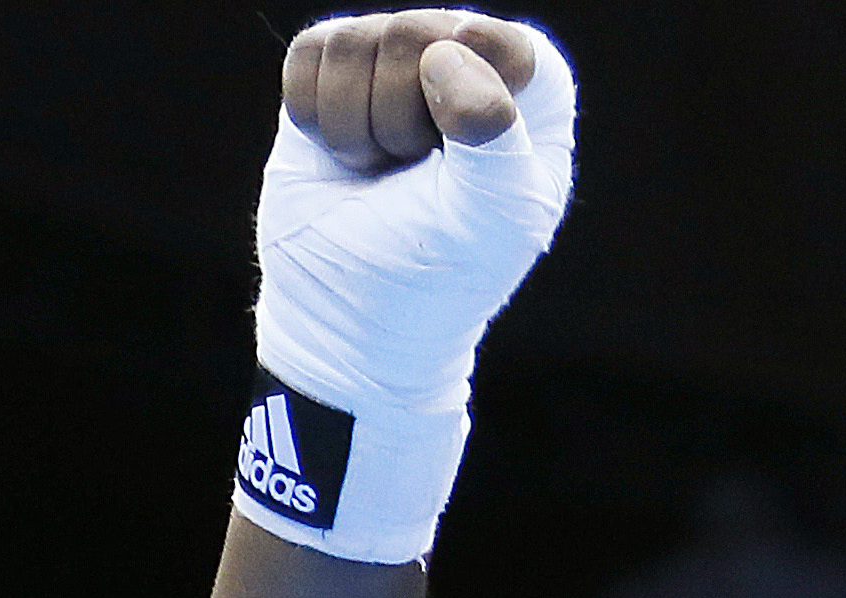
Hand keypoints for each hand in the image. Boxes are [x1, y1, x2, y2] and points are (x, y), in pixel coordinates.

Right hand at [244, 12, 576, 562]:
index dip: (473, 101)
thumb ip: (494, 136)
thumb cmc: (438, 273)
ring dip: (357, 129)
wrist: (350, 313)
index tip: (462, 162)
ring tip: (382, 173)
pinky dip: (316, 115)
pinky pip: (311, 53)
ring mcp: (399, 60)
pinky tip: (344, 155)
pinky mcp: (334, 69)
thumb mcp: (487, 219)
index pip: (510, 47)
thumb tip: (445, 50)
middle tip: (415, 178)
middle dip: (402, 125)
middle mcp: (472, 62)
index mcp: (535, 97)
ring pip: (358, 41)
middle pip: (419, 35)